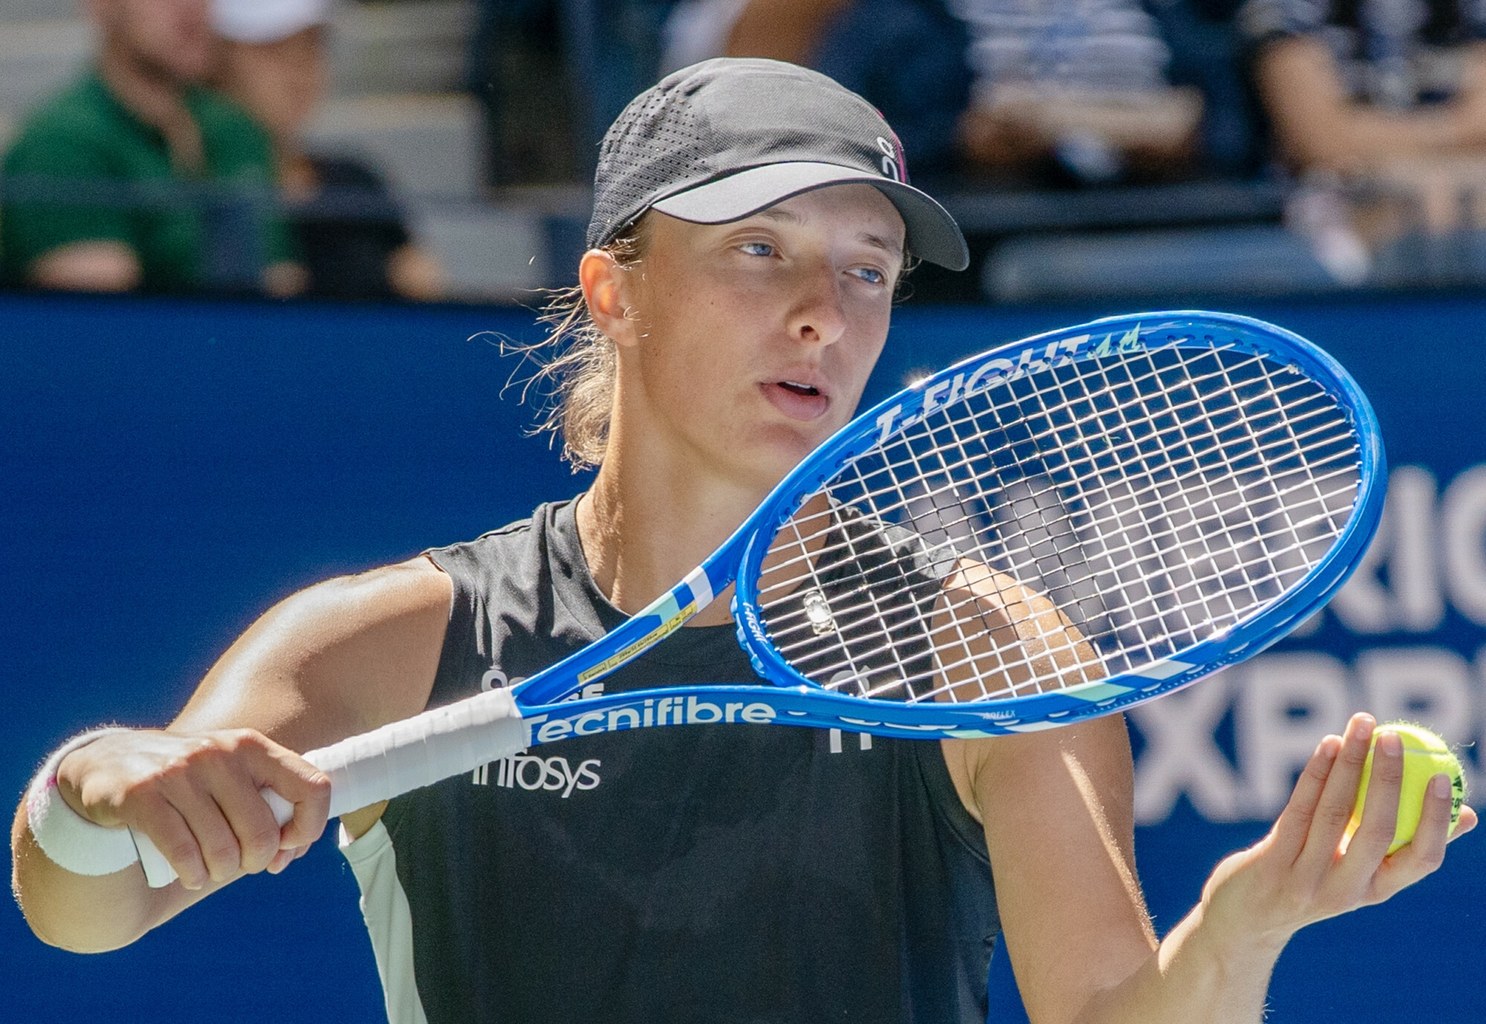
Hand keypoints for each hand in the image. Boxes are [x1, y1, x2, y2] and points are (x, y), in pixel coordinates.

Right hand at [55, 728, 330, 889]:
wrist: (106, 763)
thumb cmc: (185, 781)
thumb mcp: (231, 776)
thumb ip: (267, 806)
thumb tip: (291, 852)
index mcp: (253, 746)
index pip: (313, 787)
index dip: (309, 828)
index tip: (287, 846)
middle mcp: (220, 754)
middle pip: (262, 832)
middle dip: (254, 861)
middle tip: (238, 865)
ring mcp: (180, 772)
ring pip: (223, 849)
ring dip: (219, 872)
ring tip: (209, 870)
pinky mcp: (142, 794)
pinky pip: (183, 852)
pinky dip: (192, 874)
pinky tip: (191, 874)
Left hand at [1200, 713, 1476, 948]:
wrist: (1247, 918)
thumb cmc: (1316, 881)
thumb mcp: (1361, 872)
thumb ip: (1402, 844)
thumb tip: (1466, 811)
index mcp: (1378, 890)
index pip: (1422, 860)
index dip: (1437, 820)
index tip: (1443, 778)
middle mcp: (1347, 890)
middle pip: (1378, 831)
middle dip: (1390, 780)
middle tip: (1395, 737)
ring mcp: (1307, 879)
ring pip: (1334, 812)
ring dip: (1350, 763)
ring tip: (1361, 725)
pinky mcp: (1272, 864)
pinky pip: (1299, 809)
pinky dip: (1316, 774)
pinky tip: (1328, 744)